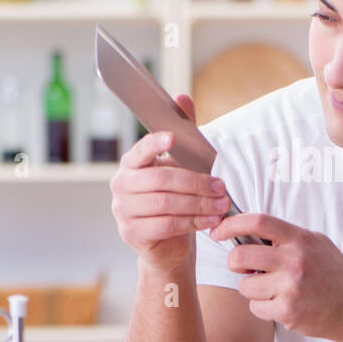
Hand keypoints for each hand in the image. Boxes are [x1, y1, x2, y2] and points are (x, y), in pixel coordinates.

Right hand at [109, 93, 231, 272]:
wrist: (167, 244)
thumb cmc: (175, 200)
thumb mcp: (182, 166)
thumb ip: (183, 132)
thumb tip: (182, 97)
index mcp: (131, 164)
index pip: (140, 150)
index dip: (155, 143)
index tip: (173, 137)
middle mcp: (121, 185)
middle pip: (162, 179)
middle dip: (197, 183)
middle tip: (221, 187)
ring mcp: (122, 210)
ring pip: (167, 203)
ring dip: (199, 204)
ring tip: (221, 205)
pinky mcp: (131, 232)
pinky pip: (166, 225)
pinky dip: (193, 222)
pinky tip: (210, 221)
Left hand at [208, 212, 342, 340]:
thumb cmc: (335, 275)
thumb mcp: (316, 245)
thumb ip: (286, 238)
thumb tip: (246, 231)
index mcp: (301, 239)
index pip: (258, 221)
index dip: (231, 224)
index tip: (217, 230)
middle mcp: (296, 261)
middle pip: (240, 256)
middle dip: (235, 263)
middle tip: (243, 268)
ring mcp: (291, 288)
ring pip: (244, 286)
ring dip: (251, 289)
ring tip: (273, 289)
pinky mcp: (288, 313)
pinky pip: (255, 308)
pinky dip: (262, 307)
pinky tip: (282, 305)